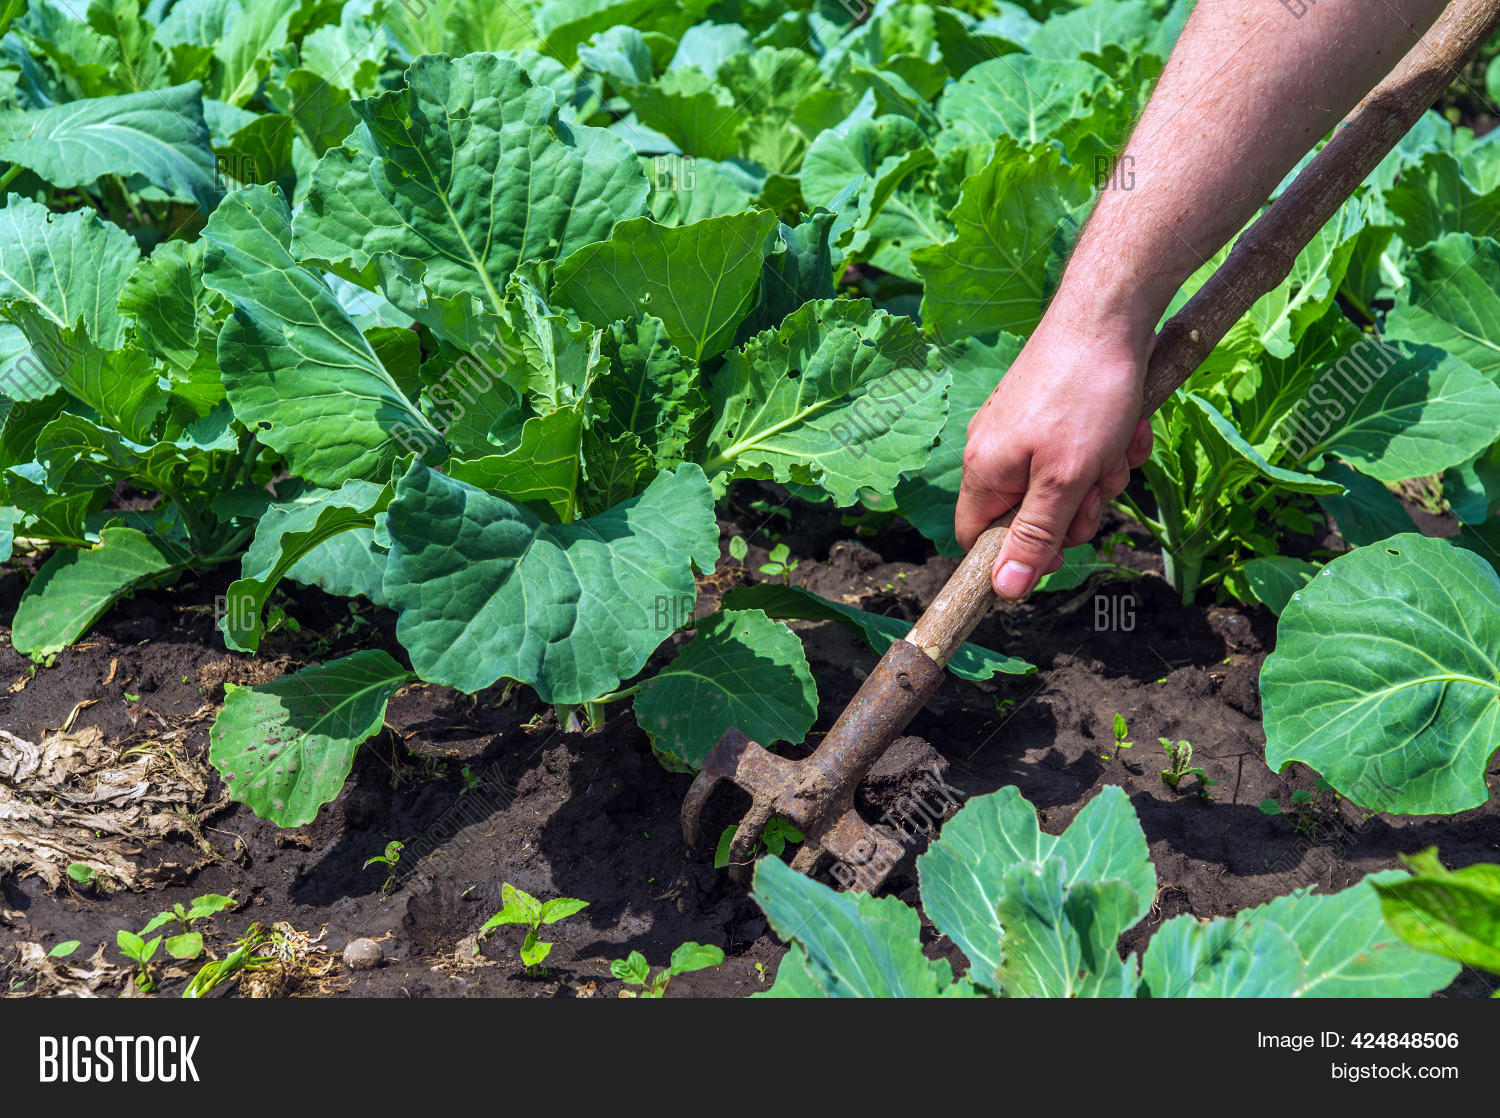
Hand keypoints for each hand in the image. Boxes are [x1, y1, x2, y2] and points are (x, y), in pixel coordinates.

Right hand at [955, 316, 1154, 598]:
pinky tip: (1128, 423)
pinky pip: (1080, 450)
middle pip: (1030, 514)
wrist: (1109, 313)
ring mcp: (1024, 427)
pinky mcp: (1052, 409)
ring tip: (1118, 444)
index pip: (977, 537)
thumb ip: (1035, 535)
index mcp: (984, 470)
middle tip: (1099, 485)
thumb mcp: (1065, 479)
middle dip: (1076, 508)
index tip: (1062, 549)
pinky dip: (1109, 445)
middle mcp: (994, 449)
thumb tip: (1005, 590)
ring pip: (1064, 483)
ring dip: (1101, 475)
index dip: (1017, 555)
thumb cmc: (1085, 395)